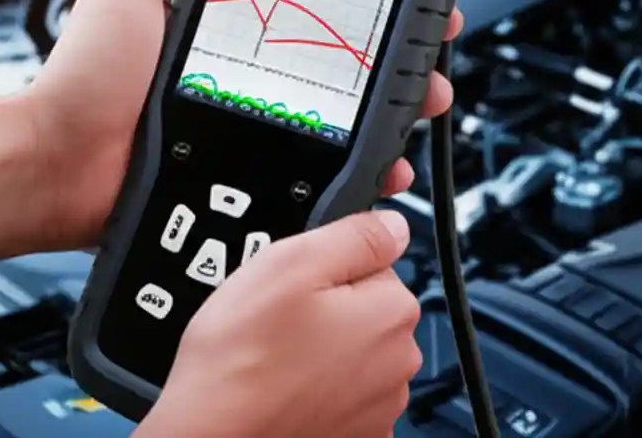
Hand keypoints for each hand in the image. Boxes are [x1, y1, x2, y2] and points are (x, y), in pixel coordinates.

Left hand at [26, 0, 463, 248]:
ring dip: (392, 115)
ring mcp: (257, 131)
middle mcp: (251, 79)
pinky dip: (360, 176)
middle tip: (427, 57)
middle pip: (343, 66)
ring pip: (345, 124)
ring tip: (419, 105)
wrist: (60, 166)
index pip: (313, 8)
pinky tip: (383, 169)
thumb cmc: (84, 79)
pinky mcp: (253, 183)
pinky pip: (321, 179)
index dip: (364, 1)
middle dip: (396, 62)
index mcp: (229, 31)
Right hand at [138, 211, 421, 437]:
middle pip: (366, 310)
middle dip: (328, 310)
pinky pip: (343, 395)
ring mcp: (380, 406)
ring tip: (276, 359)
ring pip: (353, 354)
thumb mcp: (290, 265)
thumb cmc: (243, 362)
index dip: (327, 269)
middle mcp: (399, 362)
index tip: (294, 287)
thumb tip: (392, 225)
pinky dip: (318, 392)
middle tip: (277, 323)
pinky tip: (284, 389)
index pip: (373, 264)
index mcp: (392, 311)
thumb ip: (354, 236)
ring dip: (322, 352)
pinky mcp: (357, 434)